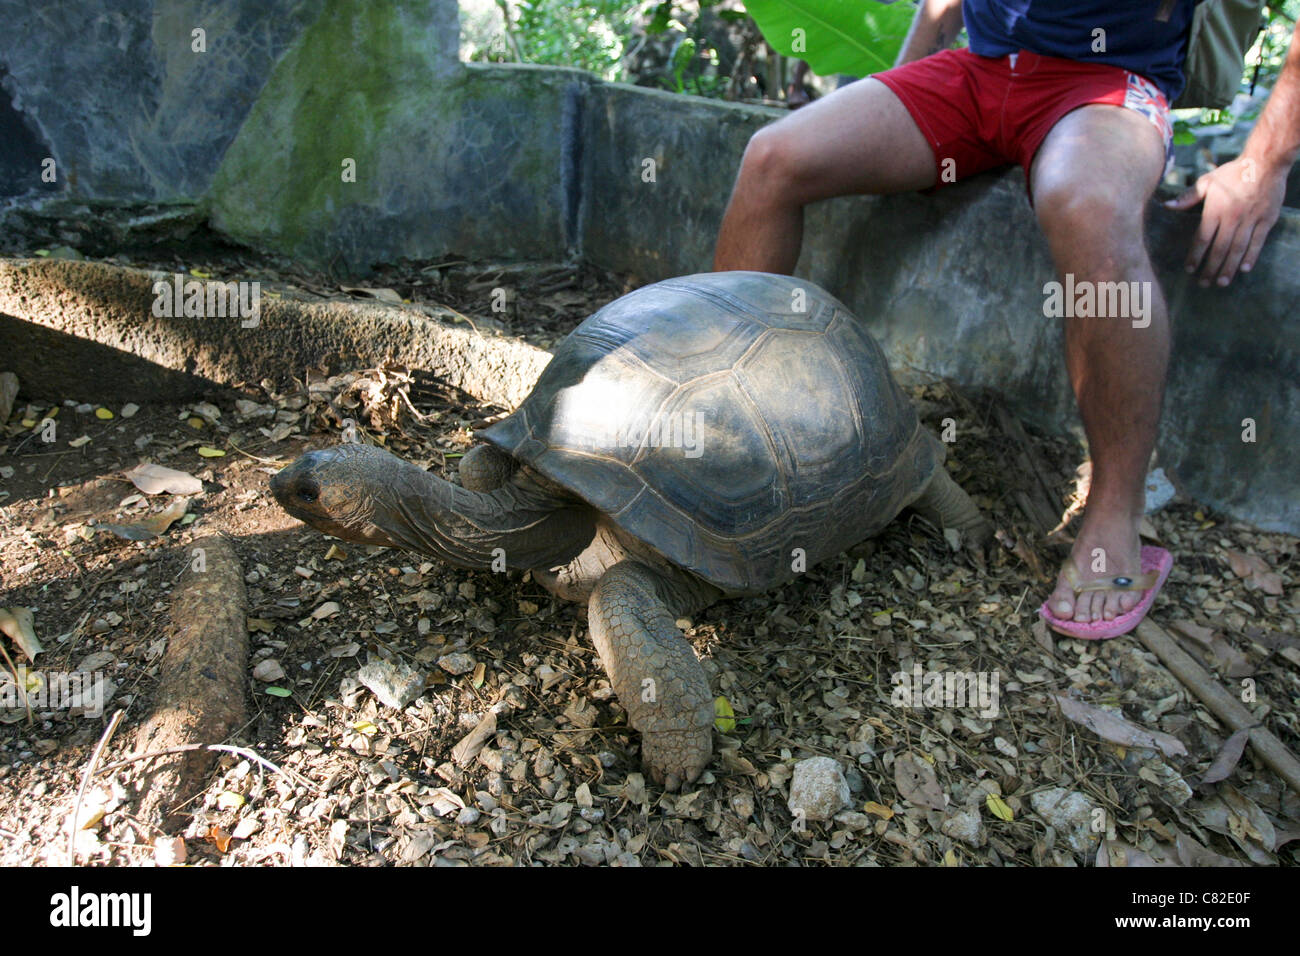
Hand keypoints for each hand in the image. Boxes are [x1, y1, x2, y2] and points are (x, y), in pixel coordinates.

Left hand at [1165, 154, 1286, 285]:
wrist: (1265, 161)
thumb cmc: (1233, 172)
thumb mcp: (1208, 181)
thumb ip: (1188, 197)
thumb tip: (1167, 205)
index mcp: (1216, 210)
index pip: (1202, 239)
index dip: (1195, 256)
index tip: (1189, 270)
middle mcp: (1232, 218)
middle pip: (1219, 249)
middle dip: (1210, 268)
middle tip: (1203, 284)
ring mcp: (1251, 220)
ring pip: (1238, 249)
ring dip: (1229, 268)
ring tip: (1221, 283)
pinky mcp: (1266, 220)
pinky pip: (1258, 242)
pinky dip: (1251, 257)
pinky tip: (1244, 270)